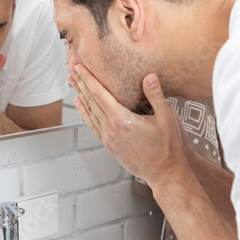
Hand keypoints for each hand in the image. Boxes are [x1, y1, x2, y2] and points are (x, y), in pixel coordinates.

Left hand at [70, 64, 187, 185]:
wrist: (165, 173)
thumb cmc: (168, 147)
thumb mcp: (167, 118)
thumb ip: (156, 96)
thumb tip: (149, 76)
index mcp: (122, 120)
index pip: (100, 94)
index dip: (88, 79)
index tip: (79, 66)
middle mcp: (111, 129)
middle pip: (90, 101)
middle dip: (80, 83)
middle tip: (70, 68)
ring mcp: (109, 139)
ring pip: (89, 112)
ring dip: (80, 95)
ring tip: (72, 82)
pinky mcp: (110, 146)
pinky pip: (93, 125)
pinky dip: (85, 113)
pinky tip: (81, 105)